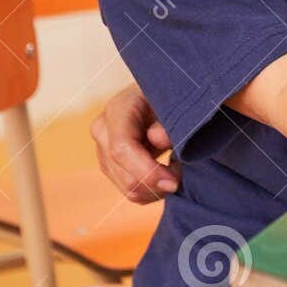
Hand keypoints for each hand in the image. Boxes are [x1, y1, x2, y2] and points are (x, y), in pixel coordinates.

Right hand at [90, 84, 179, 202]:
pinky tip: (168, 173)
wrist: (159, 96)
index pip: (122, 149)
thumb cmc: (170, 96)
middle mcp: (103, 130)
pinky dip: (154, 190)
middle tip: (184, 171)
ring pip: (128, 188)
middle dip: (159, 182)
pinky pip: (132, 190)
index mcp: (118, 109)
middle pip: (125, 175)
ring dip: (158, 187)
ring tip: (178, 168)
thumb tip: (158, 139)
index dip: (147, 171)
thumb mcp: (174, 102)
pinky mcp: (110, 165)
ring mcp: (103, 150)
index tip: (174, 182)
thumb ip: (168, 122)